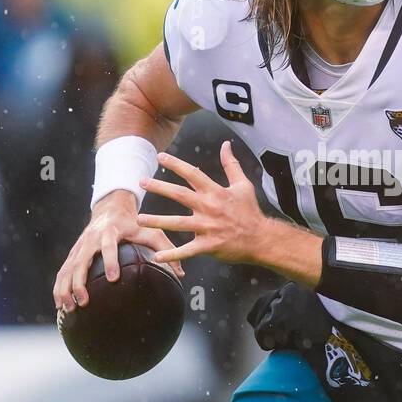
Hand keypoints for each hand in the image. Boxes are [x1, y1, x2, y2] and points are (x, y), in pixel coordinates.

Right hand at [52, 189, 184, 312]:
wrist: (109, 209)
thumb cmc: (133, 224)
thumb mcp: (151, 231)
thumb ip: (166, 249)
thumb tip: (181, 274)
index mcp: (110, 232)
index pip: (109, 246)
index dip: (110, 261)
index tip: (114, 278)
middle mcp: (91, 240)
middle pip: (80, 261)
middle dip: (80, 282)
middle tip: (85, 301)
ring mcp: (79, 248)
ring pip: (67, 269)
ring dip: (65, 289)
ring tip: (70, 309)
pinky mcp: (72, 254)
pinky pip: (62, 272)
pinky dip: (59, 289)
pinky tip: (61, 306)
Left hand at [135, 141, 269, 266]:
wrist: (261, 238)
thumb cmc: (250, 212)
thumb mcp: (243, 185)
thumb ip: (231, 164)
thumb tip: (226, 145)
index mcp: (216, 192)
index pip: (193, 174)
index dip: (176, 164)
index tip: (160, 156)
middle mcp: (209, 207)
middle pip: (180, 194)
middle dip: (159, 187)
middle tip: (141, 182)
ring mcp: (208, 227)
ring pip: (178, 223)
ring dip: (157, 221)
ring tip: (140, 219)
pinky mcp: (209, 245)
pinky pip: (187, 251)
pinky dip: (172, 254)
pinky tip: (157, 256)